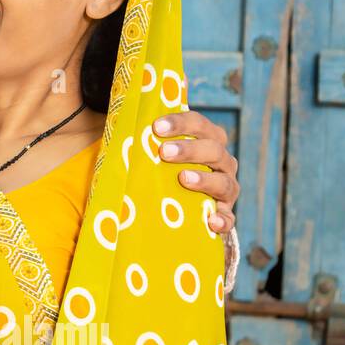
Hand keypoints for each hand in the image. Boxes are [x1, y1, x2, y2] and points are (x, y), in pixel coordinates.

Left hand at [153, 110, 239, 233]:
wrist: (175, 204)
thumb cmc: (161, 169)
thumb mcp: (155, 155)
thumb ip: (144, 146)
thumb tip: (115, 136)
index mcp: (207, 139)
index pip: (198, 124)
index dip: (180, 123)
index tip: (156, 127)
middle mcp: (221, 162)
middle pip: (214, 150)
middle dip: (189, 149)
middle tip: (164, 152)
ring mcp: (225, 188)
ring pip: (224, 181)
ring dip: (205, 180)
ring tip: (184, 178)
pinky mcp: (225, 214)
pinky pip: (229, 218)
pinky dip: (223, 219)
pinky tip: (211, 222)